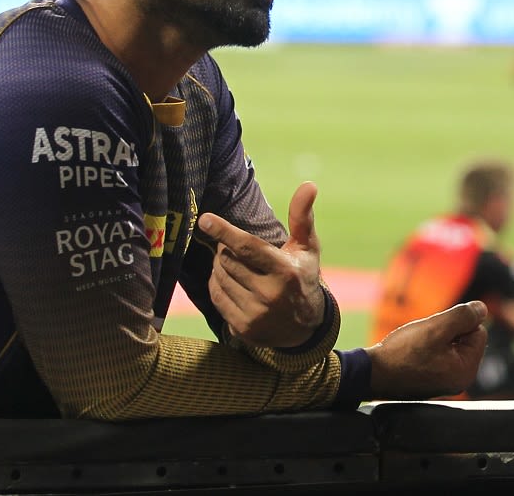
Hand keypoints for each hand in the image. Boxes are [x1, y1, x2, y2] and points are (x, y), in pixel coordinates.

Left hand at [198, 181, 325, 348]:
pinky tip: (229, 280)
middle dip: (225, 248)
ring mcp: (255, 313)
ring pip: (219, 278)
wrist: (306, 328)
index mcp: (285, 270)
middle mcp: (270, 294)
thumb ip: (303, 216)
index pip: (248, 247)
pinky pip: (216, 297)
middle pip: (227, 260)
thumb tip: (309, 184)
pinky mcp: (242, 328)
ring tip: (234, 263)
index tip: (205, 219)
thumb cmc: (304, 276)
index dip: (224, 231)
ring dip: (220, 266)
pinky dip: (217, 284)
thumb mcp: (308, 248)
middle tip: (233, 246)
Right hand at [367, 300, 488, 399]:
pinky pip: (438, 353)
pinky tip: (412, 352)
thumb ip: (463, 316)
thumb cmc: (402, 353)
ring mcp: (445, 380)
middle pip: (465, 338)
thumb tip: (482, 309)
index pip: (479, 331)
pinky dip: (426, 347)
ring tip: (416, 345)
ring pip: (450, 343)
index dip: (458, 323)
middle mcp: (459, 380)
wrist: (371, 374)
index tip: (436, 332)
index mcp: (466, 371)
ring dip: (435, 337)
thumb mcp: (436, 328)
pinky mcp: (431, 378)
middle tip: (425, 339)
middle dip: (447, 331)